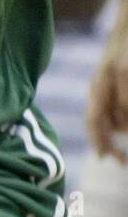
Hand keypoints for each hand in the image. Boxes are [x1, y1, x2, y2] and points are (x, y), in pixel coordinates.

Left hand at [88, 33, 127, 165]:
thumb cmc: (127, 54)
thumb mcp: (115, 78)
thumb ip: (112, 103)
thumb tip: (117, 130)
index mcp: (97, 86)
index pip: (91, 120)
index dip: (97, 142)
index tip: (104, 160)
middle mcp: (103, 81)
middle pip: (101, 122)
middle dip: (110, 145)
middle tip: (122, 162)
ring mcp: (116, 74)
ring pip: (123, 115)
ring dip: (127, 125)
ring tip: (125, 110)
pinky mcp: (125, 69)